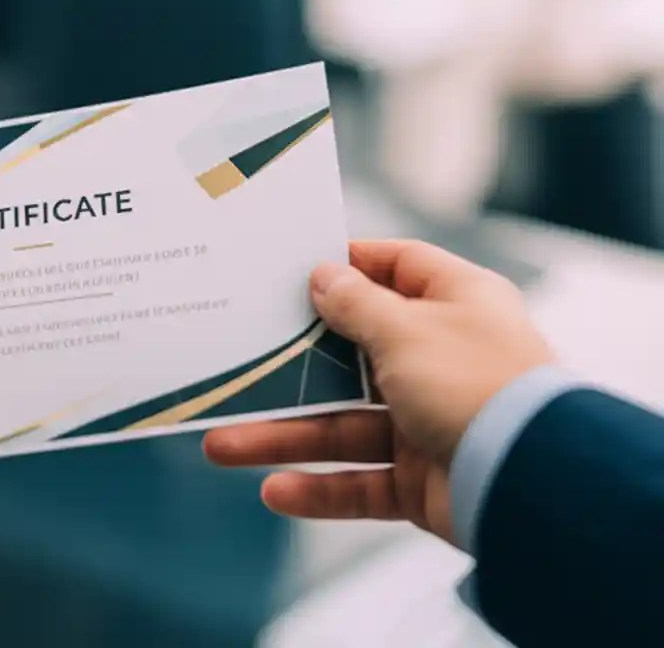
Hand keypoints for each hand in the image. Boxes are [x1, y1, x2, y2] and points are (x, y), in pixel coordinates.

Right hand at [203, 240, 553, 544]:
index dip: (346, 265)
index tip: (291, 270)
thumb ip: (355, 304)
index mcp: (456, 305)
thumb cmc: (477, 386)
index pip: (397, 268)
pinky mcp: (422, 480)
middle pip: (352, 356)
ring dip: (283, 436)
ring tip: (221, 446)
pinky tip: (274, 491)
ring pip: (342, 426)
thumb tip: (323, 275)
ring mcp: (431, 422)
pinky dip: (319, 489)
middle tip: (236, 363)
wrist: (535, 483)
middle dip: (290, 368)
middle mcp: (443, 359)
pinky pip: (360, 482)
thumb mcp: (406, 329)